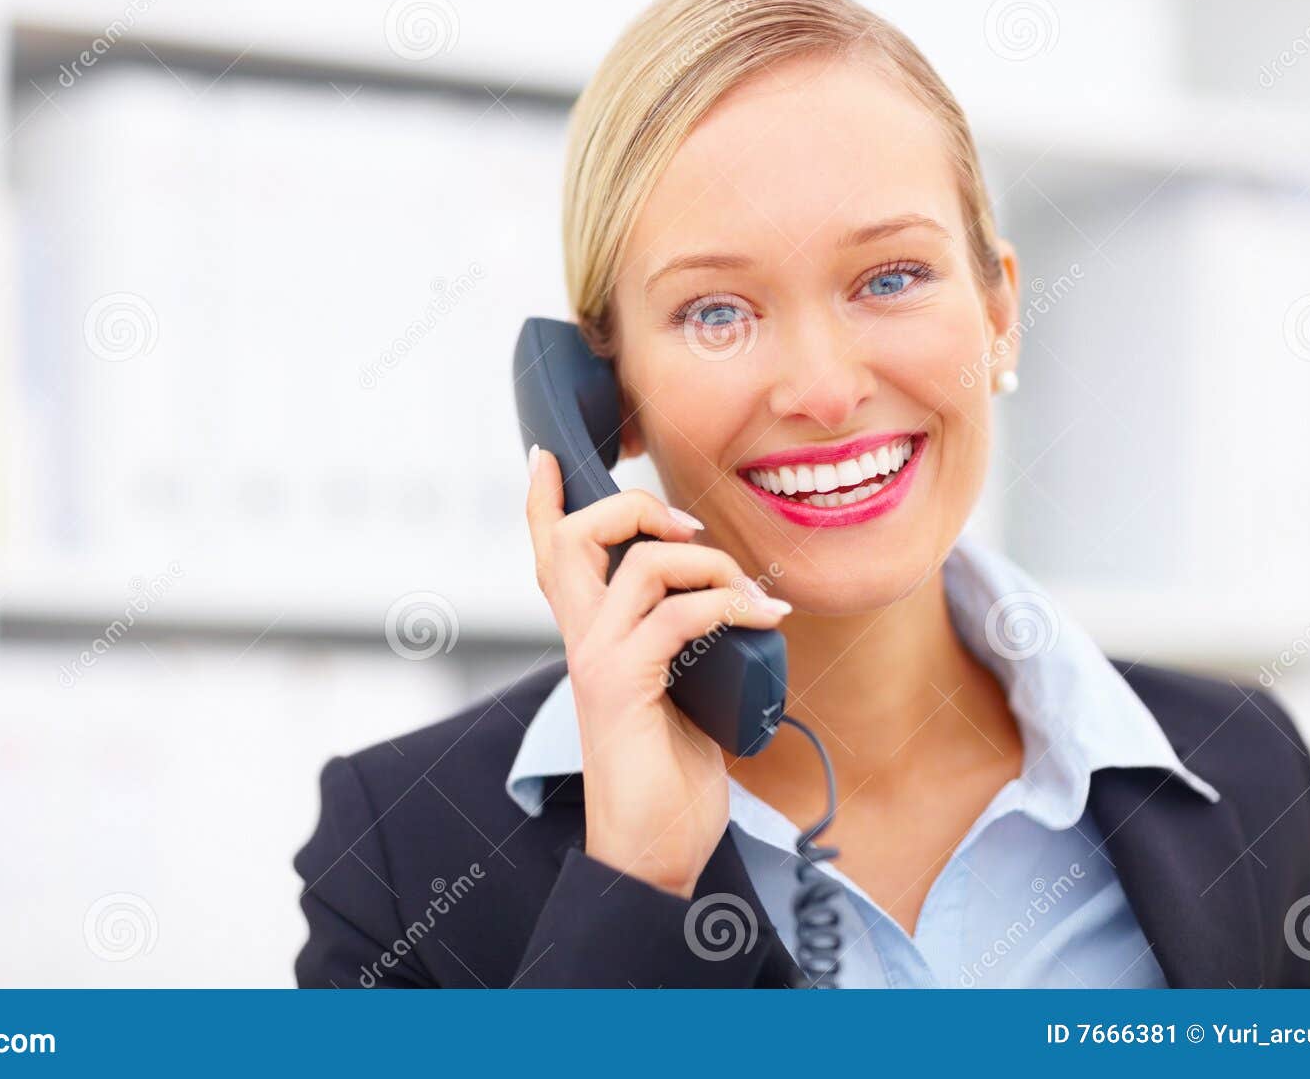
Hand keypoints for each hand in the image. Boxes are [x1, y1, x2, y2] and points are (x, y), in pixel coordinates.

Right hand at [524, 446, 792, 897]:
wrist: (652, 854)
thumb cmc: (668, 780)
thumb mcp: (677, 694)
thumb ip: (681, 646)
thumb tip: (728, 607)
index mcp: (590, 640)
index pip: (550, 554)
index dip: (543, 501)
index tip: (544, 454)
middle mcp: (582, 642)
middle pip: (574, 537)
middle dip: (634, 509)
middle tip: (692, 531)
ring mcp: (597, 661)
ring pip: (639, 564)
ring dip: (711, 565)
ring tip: (754, 598)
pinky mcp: (622, 686)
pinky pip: (677, 615)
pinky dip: (731, 606)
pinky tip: (766, 620)